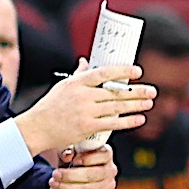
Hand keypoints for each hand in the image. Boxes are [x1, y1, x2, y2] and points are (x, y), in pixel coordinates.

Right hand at [13, 64, 155, 155]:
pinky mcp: (87, 127)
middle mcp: (82, 96)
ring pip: (117, 107)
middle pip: (115, 92)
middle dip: (136, 92)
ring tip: (149, 103)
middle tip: (152, 91)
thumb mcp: (62, 87)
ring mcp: (85, 112)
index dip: (122, 71)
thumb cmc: (50, 107)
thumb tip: (85, 60)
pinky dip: (128, 121)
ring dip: (136, 105)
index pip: (103, 73)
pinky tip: (139, 119)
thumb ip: (78, 75)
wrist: (37, 128)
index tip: (137, 71)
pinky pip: (113, 123)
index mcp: (76, 83)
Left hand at [50, 143, 118, 188]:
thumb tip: (67, 155)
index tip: (74, 160)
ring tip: (53, 183)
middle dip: (71, 175)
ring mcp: (108, 186)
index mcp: (106, 155)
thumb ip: (67, 150)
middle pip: (93, 174)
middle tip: (55, 174)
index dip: (88, 158)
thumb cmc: (75, 162)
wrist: (77, 181)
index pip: (104, 154)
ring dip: (67, 187)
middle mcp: (110, 170)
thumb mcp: (69, 153)